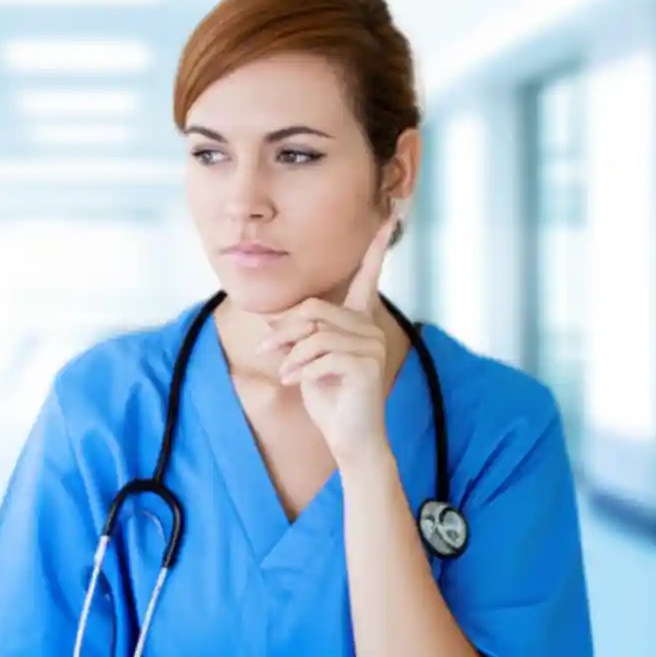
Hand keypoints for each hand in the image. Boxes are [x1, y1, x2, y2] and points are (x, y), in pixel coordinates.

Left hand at [258, 216, 397, 465]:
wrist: (349, 439)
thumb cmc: (329, 399)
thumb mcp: (306, 360)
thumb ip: (297, 334)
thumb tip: (270, 314)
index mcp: (360, 321)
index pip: (369, 277)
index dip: (377, 248)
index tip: (391, 217)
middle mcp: (370, 328)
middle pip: (316, 308)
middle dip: (284, 328)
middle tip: (264, 347)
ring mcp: (372, 346)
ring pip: (315, 333)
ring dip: (289, 353)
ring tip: (282, 371)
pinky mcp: (367, 366)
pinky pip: (321, 355)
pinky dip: (300, 368)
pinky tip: (293, 382)